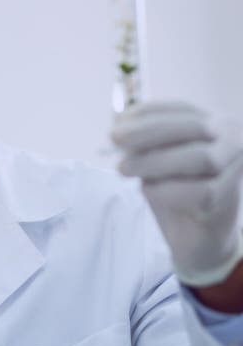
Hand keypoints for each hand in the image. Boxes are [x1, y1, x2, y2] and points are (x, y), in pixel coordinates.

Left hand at [111, 101, 242, 287]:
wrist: (195, 235)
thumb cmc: (174, 187)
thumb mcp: (153, 157)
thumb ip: (140, 140)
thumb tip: (118, 123)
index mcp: (213, 124)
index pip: (181, 109)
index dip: (147, 114)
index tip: (117, 123)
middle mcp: (233, 141)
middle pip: (194, 128)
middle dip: (149, 132)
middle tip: (114, 140)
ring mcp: (236, 170)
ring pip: (202, 158)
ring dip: (155, 161)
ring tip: (123, 168)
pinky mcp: (227, 201)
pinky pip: (200, 192)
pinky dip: (167, 190)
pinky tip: (148, 191)